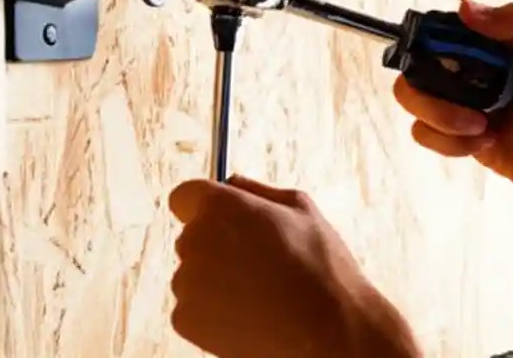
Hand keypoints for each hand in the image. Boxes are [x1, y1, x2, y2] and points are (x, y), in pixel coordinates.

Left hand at [169, 175, 421, 357]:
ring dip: (216, 280)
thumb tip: (232, 181)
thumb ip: (258, 190)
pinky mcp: (185, 319)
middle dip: (217, 244)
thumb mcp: (303, 210)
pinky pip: (192, 308)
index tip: (223, 220)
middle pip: (192, 236)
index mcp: (221, 206)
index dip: (203, 206)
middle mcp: (195, 240)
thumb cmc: (321, 266)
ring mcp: (187, 282)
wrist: (328, 331)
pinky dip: (213, 312)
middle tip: (259, 262)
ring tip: (260, 292)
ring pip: (192, 274)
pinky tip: (250, 314)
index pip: (184, 195)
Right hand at [393, 0, 512, 193]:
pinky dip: (448, 142)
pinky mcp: (454, 132)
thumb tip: (467, 8)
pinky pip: (423, 132)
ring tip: (480, 128)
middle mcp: (471, 68)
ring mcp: (460, 100)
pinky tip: (483, 142)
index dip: (434, 40)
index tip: (450, 59)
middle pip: (416, 63)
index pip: (445, 27)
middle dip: (433, 92)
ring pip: (412, 97)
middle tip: (470, 110)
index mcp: (494, 43)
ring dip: (441, 118)